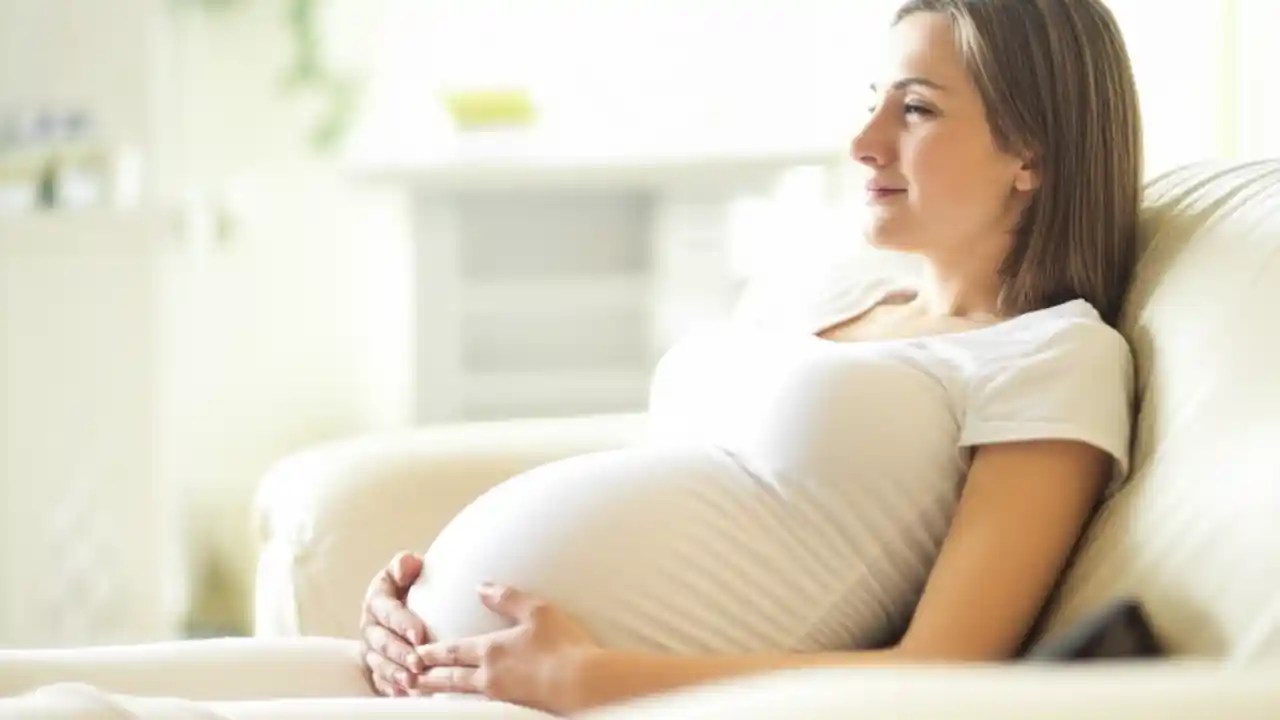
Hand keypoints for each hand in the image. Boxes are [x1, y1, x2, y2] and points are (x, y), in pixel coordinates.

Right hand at [359, 551, 430, 695]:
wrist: (406, 600)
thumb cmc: (410, 583)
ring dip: (395, 673)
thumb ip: (405, 564)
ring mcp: (371, 648)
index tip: (420, 634)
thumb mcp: (406, 569)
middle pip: (381, 641)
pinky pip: (379, 680)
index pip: (387, 610)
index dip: (402, 622)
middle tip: (418, 663)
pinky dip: (391, 687)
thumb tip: (406, 565)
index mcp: (377, 599)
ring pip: (379, 663)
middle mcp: (370, 624)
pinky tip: (404, 694)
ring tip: (412, 682)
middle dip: (399, 653)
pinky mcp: (376, 665)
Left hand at [411, 583, 602, 713]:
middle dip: (427, 677)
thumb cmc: (563, 645)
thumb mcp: (537, 610)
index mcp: (491, 649)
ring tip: (424, 693)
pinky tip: (462, 705)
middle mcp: (490, 675)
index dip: (432, 653)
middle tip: (407, 678)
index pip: (453, 651)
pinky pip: (479, 707)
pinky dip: (462, 705)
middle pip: (451, 677)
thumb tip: (480, 587)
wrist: (584, 683)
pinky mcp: (515, 708)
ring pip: (461, 694)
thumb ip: (507, 598)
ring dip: (439, 692)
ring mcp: (501, 696)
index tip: (413, 654)